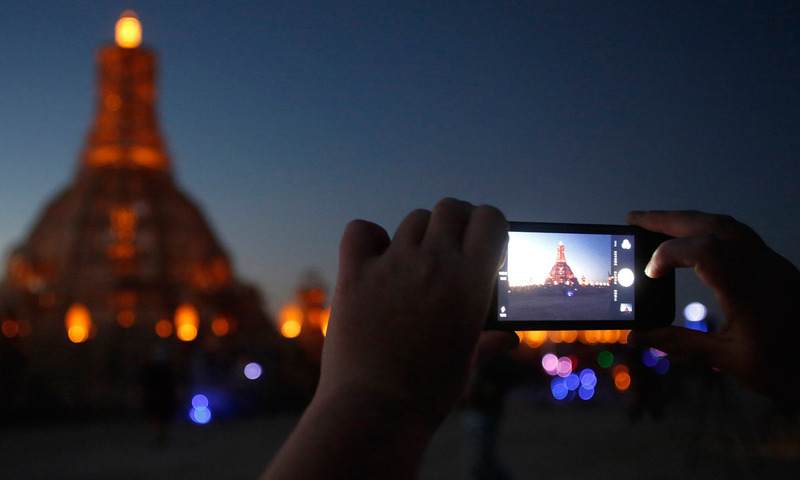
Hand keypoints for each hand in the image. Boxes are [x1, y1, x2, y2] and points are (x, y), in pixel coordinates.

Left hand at [319, 198, 511, 427]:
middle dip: (453, 222)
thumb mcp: (466, 361)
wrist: (375, 410)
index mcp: (471, 281)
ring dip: (417, 235)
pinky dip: (369, 238)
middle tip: (448, 246)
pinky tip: (375, 259)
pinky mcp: (355, 273)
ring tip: (412, 264)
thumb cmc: (427, 391)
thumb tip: (509, 337)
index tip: (480, 240)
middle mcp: (434, 262)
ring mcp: (393, 264)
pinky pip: (361, 230)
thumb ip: (488, 340)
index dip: (487, 225)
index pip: (490, 219)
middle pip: (449, 208)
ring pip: (412, 219)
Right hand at [627, 210, 799, 405]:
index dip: (667, 254)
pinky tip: (693, 240)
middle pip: (711, 225)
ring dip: (689, 219)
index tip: (650, 274)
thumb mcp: (728, 360)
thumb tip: (637, 337)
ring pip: (726, 224)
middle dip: (667, 219)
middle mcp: (762, 266)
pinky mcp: (776, 266)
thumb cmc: (788, 368)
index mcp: (749, 288)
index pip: (702, 250)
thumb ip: (680, 344)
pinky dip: (708, 228)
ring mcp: (772, 262)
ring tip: (658, 224)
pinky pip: (739, 234)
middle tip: (634, 219)